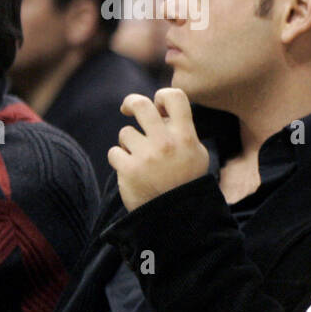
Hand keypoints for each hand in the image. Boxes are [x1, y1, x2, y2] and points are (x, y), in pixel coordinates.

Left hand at [107, 89, 209, 211]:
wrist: (177, 215)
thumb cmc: (186, 180)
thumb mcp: (195, 153)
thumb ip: (181, 130)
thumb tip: (160, 111)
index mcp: (186, 136)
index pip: (174, 97)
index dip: (162, 96)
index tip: (157, 106)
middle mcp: (166, 143)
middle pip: (140, 104)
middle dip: (130, 104)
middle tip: (127, 110)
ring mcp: (147, 156)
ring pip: (125, 133)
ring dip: (129, 144)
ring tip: (140, 159)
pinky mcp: (129, 170)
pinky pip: (114, 152)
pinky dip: (120, 160)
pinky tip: (132, 171)